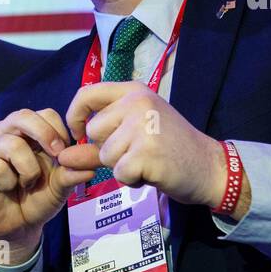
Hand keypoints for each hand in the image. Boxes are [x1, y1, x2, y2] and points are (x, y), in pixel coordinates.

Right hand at [0, 108, 96, 261]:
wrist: (16, 226)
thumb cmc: (36, 199)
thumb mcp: (60, 186)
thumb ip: (72, 173)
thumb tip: (91, 166)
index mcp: (28, 131)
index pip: (45, 114)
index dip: (59, 130)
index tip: (65, 154)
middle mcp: (6, 132)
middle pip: (23, 116)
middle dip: (44, 135)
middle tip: (56, 156)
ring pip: (12, 145)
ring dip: (28, 170)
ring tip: (26, 183)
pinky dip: (8, 182)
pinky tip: (6, 188)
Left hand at [66, 81, 228, 207]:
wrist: (209, 166)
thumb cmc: (169, 148)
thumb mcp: (133, 135)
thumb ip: (94, 145)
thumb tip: (62, 156)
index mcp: (134, 91)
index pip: (86, 94)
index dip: (75, 116)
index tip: (79, 135)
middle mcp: (138, 103)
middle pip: (93, 131)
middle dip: (108, 150)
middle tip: (137, 151)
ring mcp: (143, 126)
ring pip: (105, 154)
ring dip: (121, 167)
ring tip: (147, 161)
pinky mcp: (147, 152)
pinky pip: (119, 172)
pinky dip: (132, 180)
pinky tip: (152, 172)